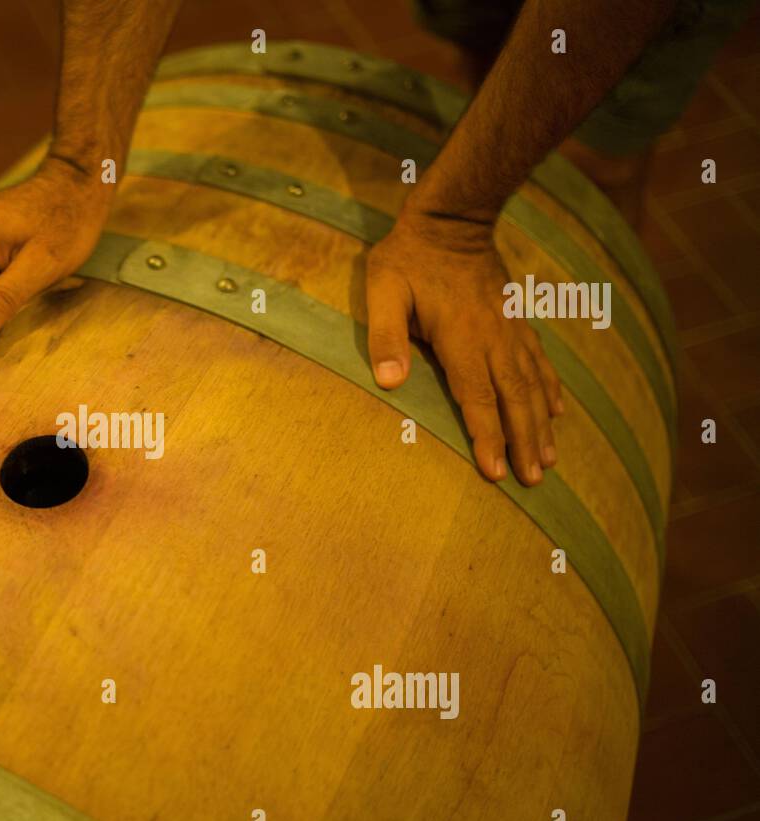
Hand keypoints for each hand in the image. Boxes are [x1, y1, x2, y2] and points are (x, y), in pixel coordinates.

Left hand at [364, 211, 563, 485]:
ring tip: (549, 461)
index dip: (489, 437)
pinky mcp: (516, 320)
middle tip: (533, 481)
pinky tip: (557, 411)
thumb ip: (386, 337)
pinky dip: (550, 389)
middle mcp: (495, 339)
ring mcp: (510, 330)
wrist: (452, 218)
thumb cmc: (408, 258)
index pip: (478, 398)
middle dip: (524, 442)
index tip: (497, 472)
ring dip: (541, 425)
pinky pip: (540, 361)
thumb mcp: (384, 291)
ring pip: (533, 385)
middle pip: (515, 399)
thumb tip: (388, 383)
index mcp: (463, 338)